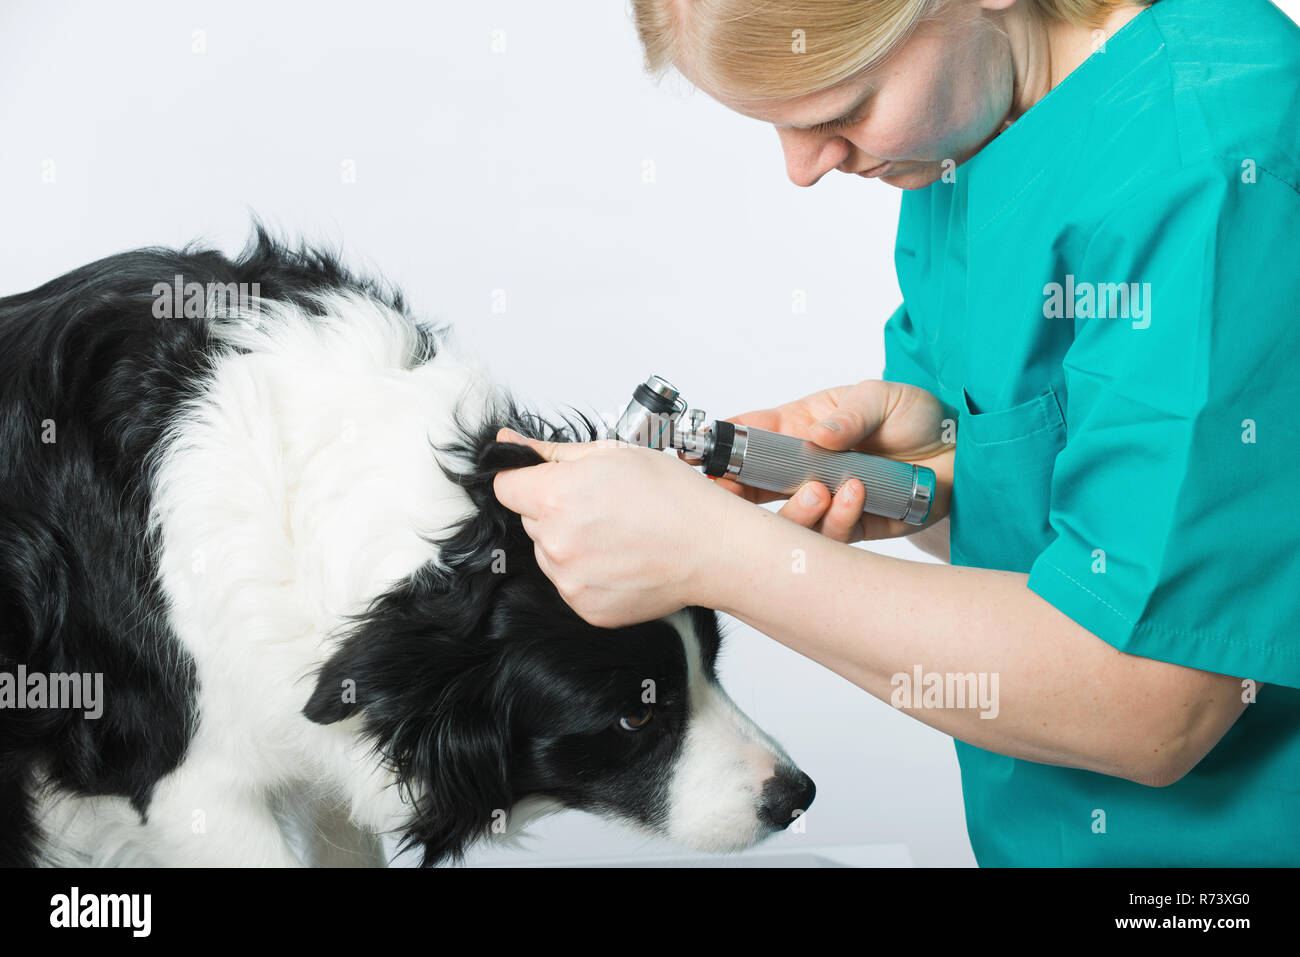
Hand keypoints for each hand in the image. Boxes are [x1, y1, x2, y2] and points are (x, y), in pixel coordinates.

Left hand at [491, 427, 748, 627]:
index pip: (506, 486)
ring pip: (551, 554)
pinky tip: (623, 560)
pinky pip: (572, 584)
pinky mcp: (586, 608)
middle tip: (605, 507)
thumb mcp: (614, 454)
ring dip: (573, 544)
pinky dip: (591, 573)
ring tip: (620, 535)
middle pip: (531, 521)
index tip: (551, 482)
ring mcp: (570, 581)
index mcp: (556, 498)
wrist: (714, 549)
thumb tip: (508, 440)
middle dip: (557, 511)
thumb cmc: (675, 498)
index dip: (527, 479)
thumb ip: (552, 452)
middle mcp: (556, 544)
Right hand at [704, 380, 952, 542]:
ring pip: (788, 520)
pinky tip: (856, 494)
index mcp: (802, 429)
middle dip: (738, 494)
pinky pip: (834, 536)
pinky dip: (840, 518)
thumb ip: (849, 415)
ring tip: (818, 490)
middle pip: (755, 488)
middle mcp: (808, 468)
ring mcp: (828, 499)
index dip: (724, 447)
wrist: (964, 452)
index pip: (752, 437)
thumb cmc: (917, 417)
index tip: (703, 456)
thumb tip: (817, 434)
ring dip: (796, 511)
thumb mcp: (882, 398)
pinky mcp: (855, 526)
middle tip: (734, 494)